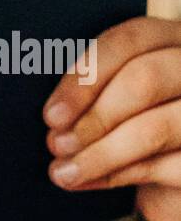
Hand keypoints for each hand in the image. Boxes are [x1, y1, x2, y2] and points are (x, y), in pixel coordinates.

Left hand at [43, 17, 180, 220]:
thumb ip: (95, 89)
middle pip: (144, 79)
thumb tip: (53, 112)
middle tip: (56, 141)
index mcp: (174, 39)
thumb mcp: (117, 95)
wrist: (175, 177)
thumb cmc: (138, 122)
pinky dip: (117, 176)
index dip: (86, 74)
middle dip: (92, 115)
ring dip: (99, 153)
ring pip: (153, 129)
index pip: (131, 39)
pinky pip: (165, 168)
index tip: (52, 112)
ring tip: (64, 170)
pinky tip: (85, 182)